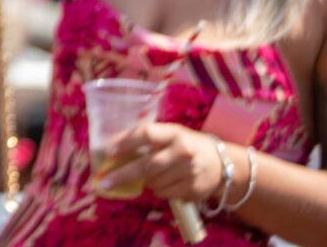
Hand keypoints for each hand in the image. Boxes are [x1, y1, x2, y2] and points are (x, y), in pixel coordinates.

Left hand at [96, 123, 227, 203]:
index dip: (126, 142)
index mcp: (174, 133)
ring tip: (151, 174)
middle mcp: (182, 152)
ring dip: (144, 181)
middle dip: (122, 175)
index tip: (109, 151)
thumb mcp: (172, 134)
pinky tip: (165, 181)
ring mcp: (189, 172)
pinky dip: (157, 189)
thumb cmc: (188, 145)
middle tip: (103, 182)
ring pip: (153, 183)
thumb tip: (114, 147)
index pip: (146, 134)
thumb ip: (149, 138)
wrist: (223, 164)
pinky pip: (164, 193)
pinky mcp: (193, 189)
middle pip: (146, 166)